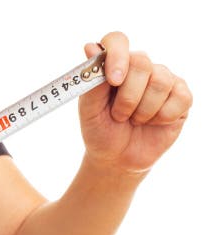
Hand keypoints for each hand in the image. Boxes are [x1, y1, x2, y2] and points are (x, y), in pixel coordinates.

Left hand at [78, 32, 191, 175]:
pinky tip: (152, 122)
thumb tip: (90, 47)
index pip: (117, 40)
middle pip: (142, 62)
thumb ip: (91, 81)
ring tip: (134, 120)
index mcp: (114, 65)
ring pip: (160, 82)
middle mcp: (140, 67)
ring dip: (142, 110)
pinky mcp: (181, 96)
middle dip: (127, 97)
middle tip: (119, 115)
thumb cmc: (100, 131)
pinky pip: (179, 98)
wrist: (116, 158)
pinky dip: (161, 117)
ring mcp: (163, 79)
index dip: (117, 55)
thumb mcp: (89, 110)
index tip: (113, 80)